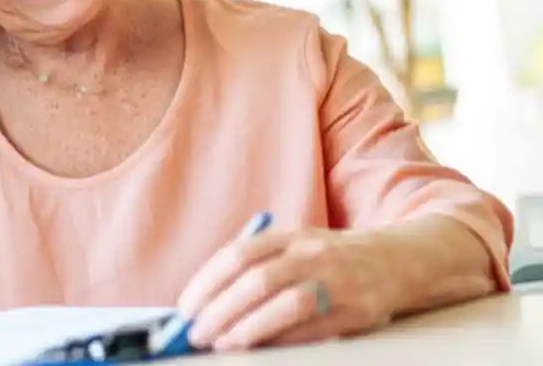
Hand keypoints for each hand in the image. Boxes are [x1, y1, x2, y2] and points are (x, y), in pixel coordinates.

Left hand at [177, 227, 399, 351]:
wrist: (397, 261)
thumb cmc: (329, 260)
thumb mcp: (295, 247)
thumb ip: (257, 266)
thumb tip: (206, 303)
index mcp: (290, 234)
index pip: (237, 255)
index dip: (206, 283)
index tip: (186, 308)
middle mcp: (313, 254)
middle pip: (257, 281)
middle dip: (220, 311)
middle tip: (197, 333)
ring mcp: (337, 282)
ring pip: (285, 305)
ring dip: (248, 328)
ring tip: (222, 343)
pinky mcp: (356, 312)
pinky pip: (312, 330)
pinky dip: (280, 341)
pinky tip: (259, 348)